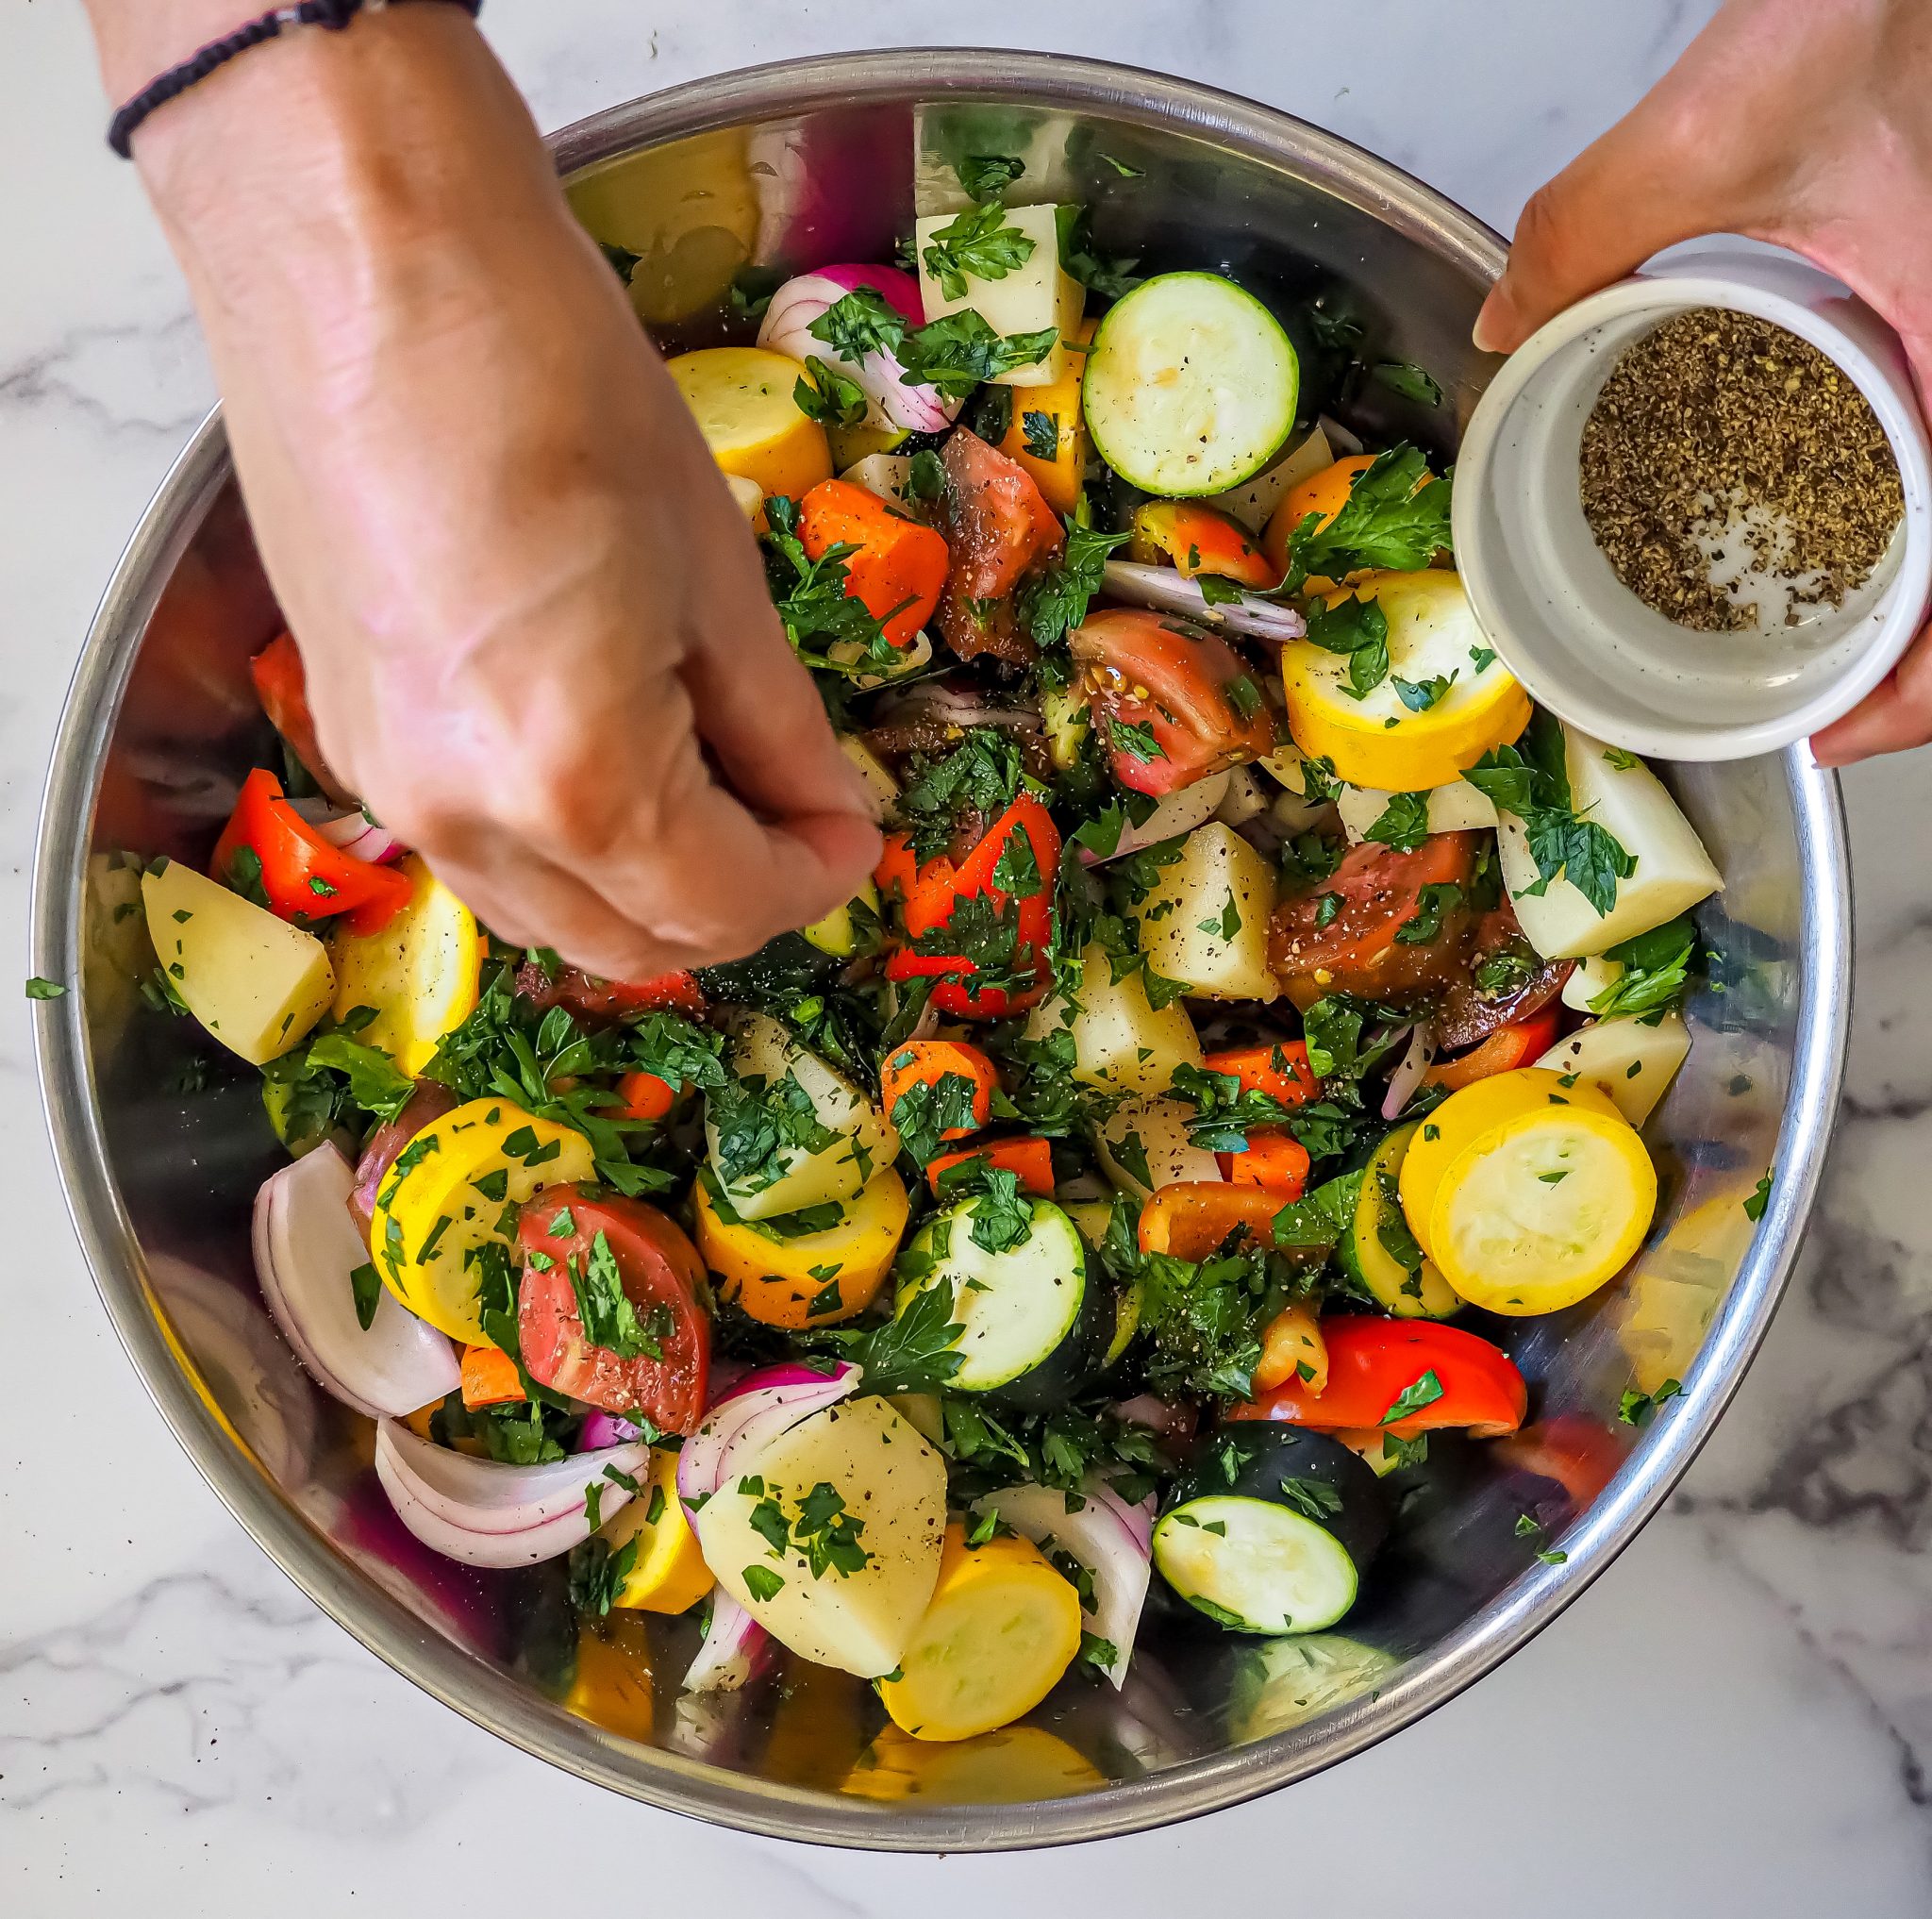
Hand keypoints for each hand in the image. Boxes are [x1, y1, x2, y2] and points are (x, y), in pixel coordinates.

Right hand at [86, 3, 879, 975]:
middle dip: (732, 903)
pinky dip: (561, 850)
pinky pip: (477, 853)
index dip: (811, 879)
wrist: (362, 255)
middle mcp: (465, 820)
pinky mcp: (348, 738)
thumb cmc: (556, 378)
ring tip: (709, 791)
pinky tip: (605, 763)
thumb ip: (775, 726)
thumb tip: (822, 807)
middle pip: (630, 943)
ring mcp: (389, 788)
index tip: (853, 831)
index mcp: (576, 783)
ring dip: (644, 891)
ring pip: (547, 917)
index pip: (723, 906)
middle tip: (794, 822)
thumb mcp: (715, 568)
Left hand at [1471, 0, 1931, 765]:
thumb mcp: (1734, 114)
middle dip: (1913, 657)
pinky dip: (1923, 504)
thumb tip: (1508, 321)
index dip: (1922, 691)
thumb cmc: (1908, 2)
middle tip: (1819, 695)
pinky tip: (1860, 507)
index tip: (1832, 732)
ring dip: (1921, 592)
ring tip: (1826, 625)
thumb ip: (1595, 223)